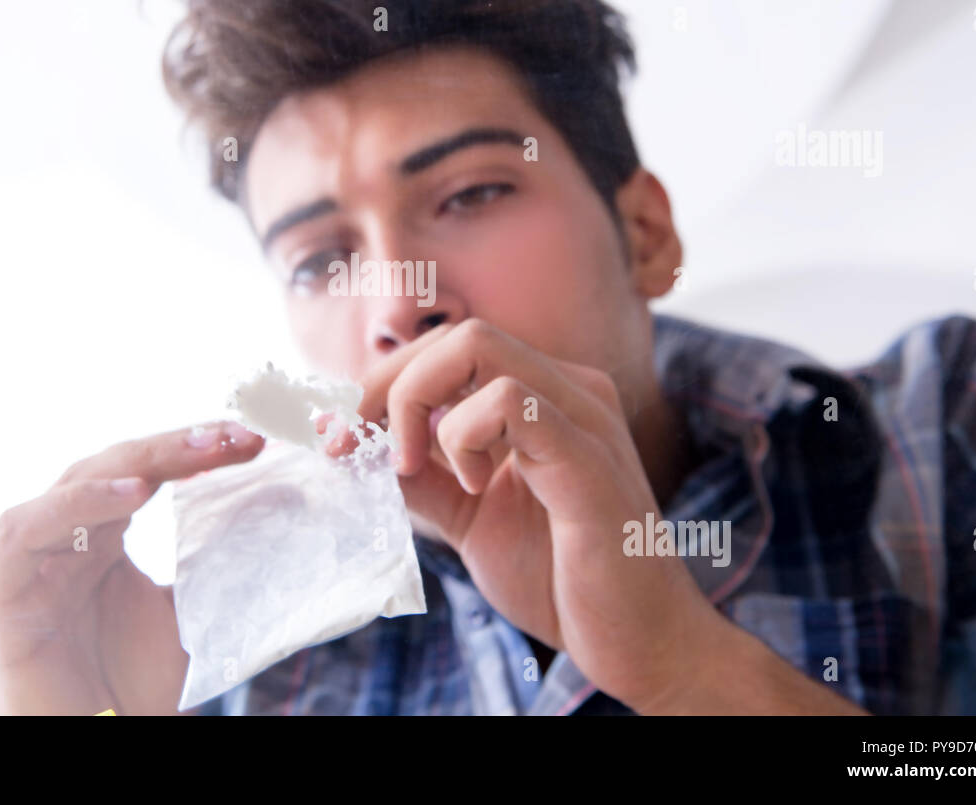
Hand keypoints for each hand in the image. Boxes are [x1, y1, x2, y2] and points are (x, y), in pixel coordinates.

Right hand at [0, 421, 263, 714]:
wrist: (97, 745)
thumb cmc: (132, 692)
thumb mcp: (187, 617)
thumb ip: (212, 568)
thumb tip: (276, 516)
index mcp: (97, 540)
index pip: (145, 474)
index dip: (195, 452)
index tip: (252, 440)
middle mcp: (57, 541)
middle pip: (114, 468)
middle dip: (177, 446)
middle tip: (236, 435)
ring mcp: (24, 566)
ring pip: (72, 483)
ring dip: (135, 462)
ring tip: (196, 451)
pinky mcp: (1, 598)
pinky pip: (25, 531)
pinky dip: (79, 504)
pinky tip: (133, 493)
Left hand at [354, 318, 722, 712]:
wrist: (637, 639)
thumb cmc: (561, 576)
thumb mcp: (468, 517)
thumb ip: (421, 477)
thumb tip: (354, 444)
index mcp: (546, 397)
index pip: (450, 351)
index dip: (383, 383)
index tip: (337, 435)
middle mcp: (569, 389)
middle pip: (457, 336)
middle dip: (385, 386)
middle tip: (352, 445)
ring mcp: (583, 416)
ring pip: (477, 347)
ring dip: (416, 403)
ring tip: (412, 468)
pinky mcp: (588, 456)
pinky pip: (511, 402)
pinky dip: (463, 436)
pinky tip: (472, 485)